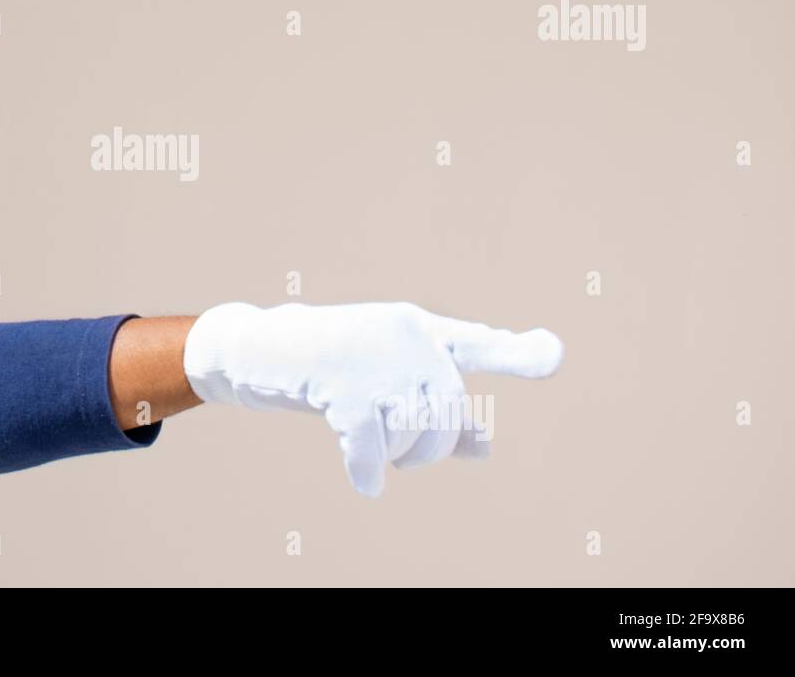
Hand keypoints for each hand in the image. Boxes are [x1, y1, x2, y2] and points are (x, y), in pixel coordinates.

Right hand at [181, 301, 562, 495]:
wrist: (258, 346)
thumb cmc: (326, 365)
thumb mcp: (383, 381)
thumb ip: (434, 410)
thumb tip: (485, 448)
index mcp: (419, 329)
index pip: (475, 345)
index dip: (518, 353)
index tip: (554, 354)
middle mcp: (405, 336)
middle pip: (447, 409)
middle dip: (430, 447)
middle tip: (406, 458)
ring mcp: (374, 356)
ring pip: (414, 429)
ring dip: (394, 454)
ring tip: (371, 449)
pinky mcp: (343, 383)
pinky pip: (372, 446)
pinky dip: (366, 471)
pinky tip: (365, 483)